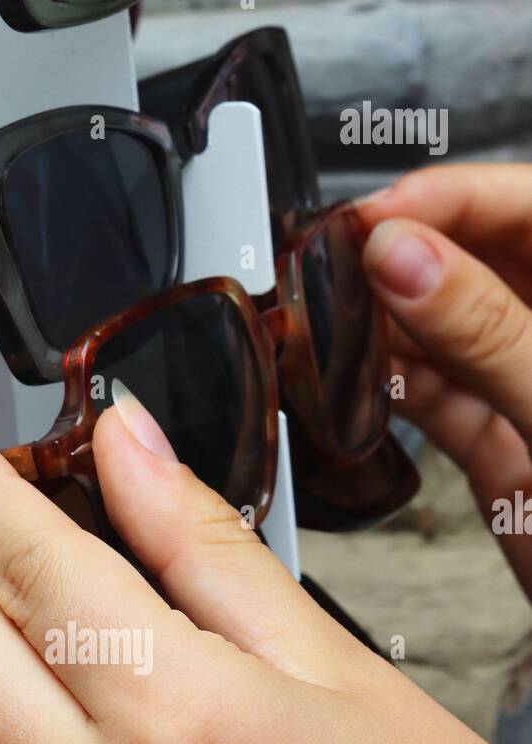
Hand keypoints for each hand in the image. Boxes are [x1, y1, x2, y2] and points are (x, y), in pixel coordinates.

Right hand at [358, 163, 531, 599]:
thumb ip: (486, 330)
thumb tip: (405, 257)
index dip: (455, 198)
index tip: (381, 214)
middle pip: (483, 259)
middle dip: (409, 251)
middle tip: (339, 258)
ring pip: (451, 330)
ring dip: (390, 321)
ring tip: (334, 312)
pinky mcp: (504, 450)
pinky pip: (439, 398)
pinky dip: (393, 388)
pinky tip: (356, 375)